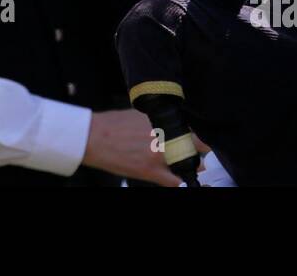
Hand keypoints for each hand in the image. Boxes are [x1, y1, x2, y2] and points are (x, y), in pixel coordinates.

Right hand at [81, 109, 206, 185]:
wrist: (93, 137)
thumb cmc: (113, 124)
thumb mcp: (140, 115)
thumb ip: (158, 121)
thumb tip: (170, 125)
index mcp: (163, 121)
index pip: (193, 129)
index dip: (201, 138)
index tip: (202, 141)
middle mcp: (165, 136)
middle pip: (196, 146)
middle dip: (199, 151)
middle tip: (198, 154)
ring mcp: (159, 155)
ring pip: (189, 164)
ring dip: (190, 165)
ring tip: (188, 165)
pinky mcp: (150, 171)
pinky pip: (175, 182)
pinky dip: (180, 182)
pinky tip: (181, 180)